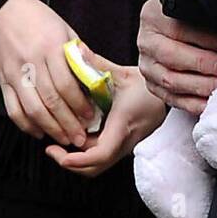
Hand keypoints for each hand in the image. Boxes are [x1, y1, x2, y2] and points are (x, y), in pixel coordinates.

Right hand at [0, 0, 96, 145]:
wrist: (3, 11)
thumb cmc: (40, 19)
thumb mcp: (64, 29)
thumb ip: (79, 54)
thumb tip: (98, 78)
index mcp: (50, 47)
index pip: (66, 83)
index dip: (79, 104)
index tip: (90, 117)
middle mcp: (31, 62)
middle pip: (50, 100)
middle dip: (67, 123)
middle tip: (80, 138)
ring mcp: (14, 73)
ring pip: (31, 108)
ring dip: (49, 128)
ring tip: (64, 140)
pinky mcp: (2, 81)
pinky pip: (12, 109)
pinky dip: (25, 125)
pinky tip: (39, 132)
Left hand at [45, 44, 167, 176]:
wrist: (166, 96)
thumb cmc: (146, 85)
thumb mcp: (121, 72)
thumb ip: (96, 63)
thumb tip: (76, 49)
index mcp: (122, 124)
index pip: (100, 154)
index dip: (78, 160)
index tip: (60, 154)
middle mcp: (124, 141)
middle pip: (94, 168)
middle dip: (69, 163)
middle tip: (50, 149)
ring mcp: (124, 147)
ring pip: (97, 166)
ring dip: (76, 161)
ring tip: (58, 146)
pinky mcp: (122, 146)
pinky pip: (102, 158)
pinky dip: (85, 155)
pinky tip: (74, 139)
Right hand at [137, 0, 216, 115]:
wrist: (169, 30)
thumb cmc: (188, 18)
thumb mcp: (193, 9)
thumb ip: (207, 17)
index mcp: (153, 17)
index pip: (180, 29)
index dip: (206, 39)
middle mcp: (146, 42)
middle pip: (173, 56)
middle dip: (204, 64)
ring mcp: (146, 66)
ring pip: (171, 80)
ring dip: (200, 85)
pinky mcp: (151, 85)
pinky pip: (172, 99)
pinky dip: (193, 103)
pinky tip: (210, 102)